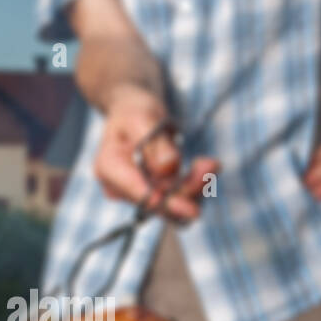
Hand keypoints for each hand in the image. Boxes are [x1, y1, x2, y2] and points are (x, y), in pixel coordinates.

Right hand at [94, 85, 220, 222]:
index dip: (164, 202)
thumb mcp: (142, 118)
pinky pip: (180, 197)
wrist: (134, 114)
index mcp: (108, 168)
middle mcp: (120, 188)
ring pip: (173, 203)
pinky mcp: (155, 194)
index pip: (137, 193)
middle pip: (158, 203)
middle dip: (187, 189)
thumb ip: (153, 143)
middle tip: (212, 166)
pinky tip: (206, 166)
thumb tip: (168, 168)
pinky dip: (195, 184)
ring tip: (211, 164)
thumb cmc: (134, 111)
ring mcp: (138, 193)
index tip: (191, 210)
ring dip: (195, 185)